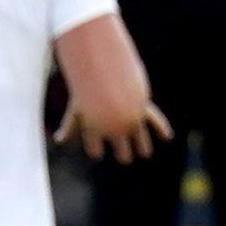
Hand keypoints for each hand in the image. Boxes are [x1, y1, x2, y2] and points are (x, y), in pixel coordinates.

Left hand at [54, 99, 172, 163]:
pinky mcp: (142, 109)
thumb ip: (70, 126)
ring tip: (144, 153)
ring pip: (139, 142)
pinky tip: (167, 136)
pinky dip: (161, 128)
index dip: (96, 150)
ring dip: (142, 148)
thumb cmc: (85, 88)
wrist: (101, 68)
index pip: (95, 150)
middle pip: (121, 150)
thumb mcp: (76, 108)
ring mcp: (129, 120)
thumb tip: (58, 141)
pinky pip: (155, 121)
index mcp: (93, 129)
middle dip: (123, 153)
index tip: (97, 151)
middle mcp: (112, 128)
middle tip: (124, 157)